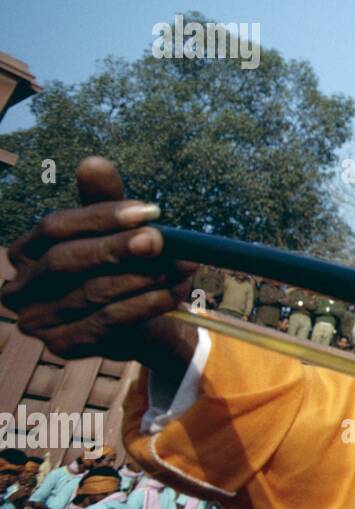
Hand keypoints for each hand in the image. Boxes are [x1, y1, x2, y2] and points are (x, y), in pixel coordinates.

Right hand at [2, 157, 197, 370]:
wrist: (144, 321)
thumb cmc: (123, 267)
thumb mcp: (116, 230)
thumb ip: (103, 199)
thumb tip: (93, 162)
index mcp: (25, 251)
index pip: (55, 227)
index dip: (100, 217)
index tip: (147, 210)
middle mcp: (20, 287)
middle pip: (67, 260)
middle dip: (118, 248)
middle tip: (160, 239)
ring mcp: (37, 321)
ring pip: (91, 292)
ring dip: (141, 277)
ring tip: (180, 266)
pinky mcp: (63, 346)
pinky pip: (107, 322)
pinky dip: (145, 305)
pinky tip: (173, 293)